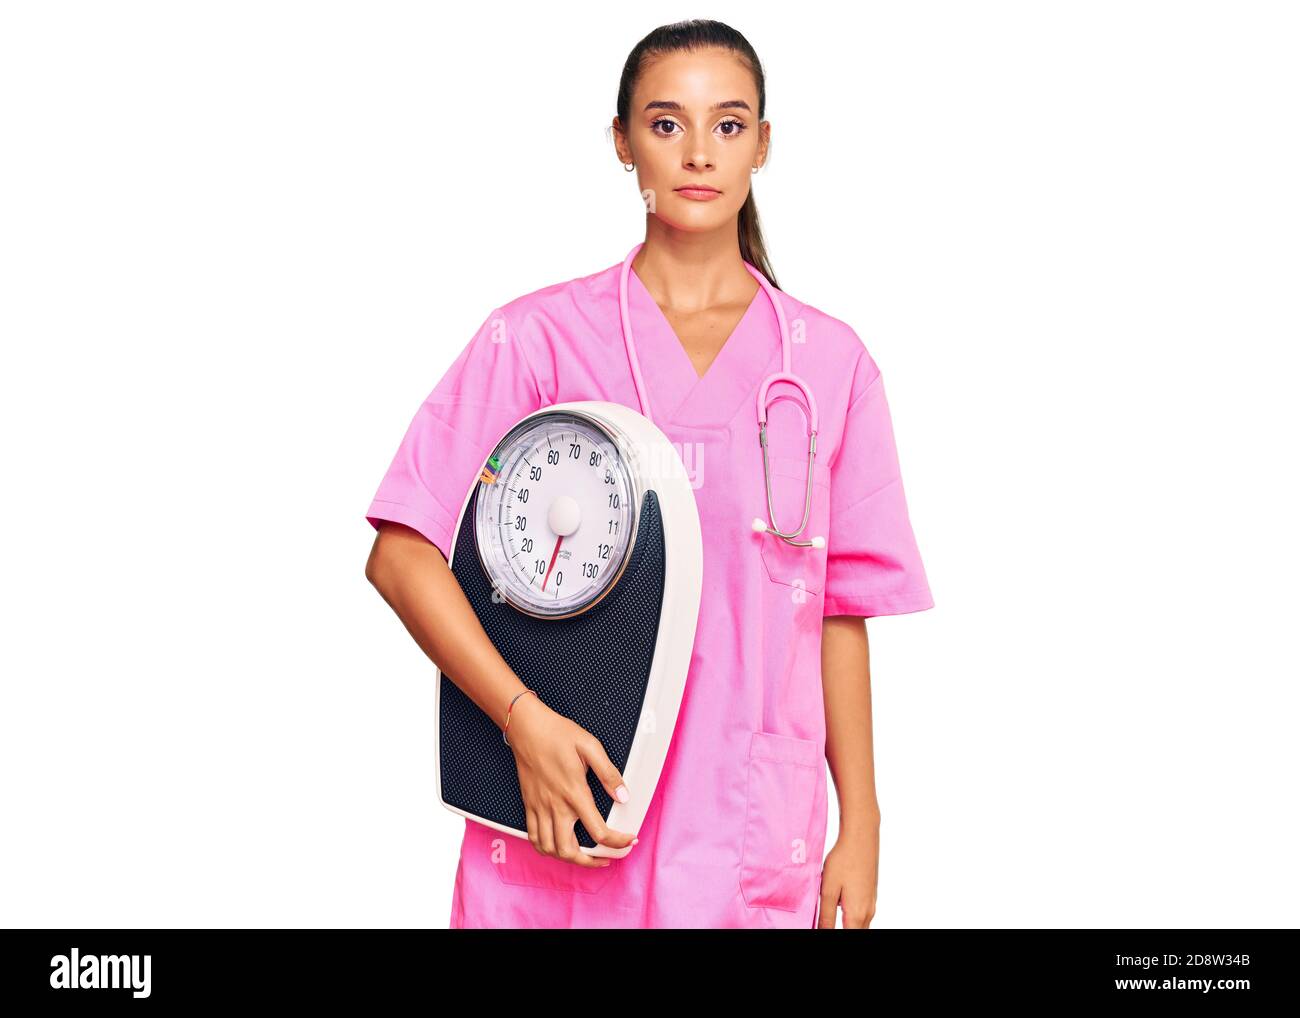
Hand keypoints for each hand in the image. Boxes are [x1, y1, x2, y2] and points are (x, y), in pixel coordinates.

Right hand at [504, 694, 636, 867]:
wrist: (527, 728)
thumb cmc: (558, 734)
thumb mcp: (590, 746)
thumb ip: (608, 773)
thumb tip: (623, 795)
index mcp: (574, 793)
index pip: (598, 832)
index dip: (618, 842)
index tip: (628, 840)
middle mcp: (555, 805)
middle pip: (570, 851)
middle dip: (591, 862)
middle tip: (606, 857)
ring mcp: (539, 807)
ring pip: (549, 849)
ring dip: (568, 859)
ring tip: (584, 856)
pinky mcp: (529, 805)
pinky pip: (532, 837)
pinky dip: (545, 848)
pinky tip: (557, 845)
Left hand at [817, 822, 879, 927]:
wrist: (861, 837)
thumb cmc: (844, 860)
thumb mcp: (829, 889)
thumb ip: (826, 915)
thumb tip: (822, 931)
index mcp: (857, 915)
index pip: (846, 937)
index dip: (833, 934)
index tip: (824, 926)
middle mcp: (868, 912)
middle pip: (854, 932)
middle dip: (840, 930)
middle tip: (824, 921)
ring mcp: (871, 903)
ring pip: (858, 924)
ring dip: (845, 924)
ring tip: (830, 911)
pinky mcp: (870, 894)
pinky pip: (861, 913)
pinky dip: (850, 915)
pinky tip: (838, 900)